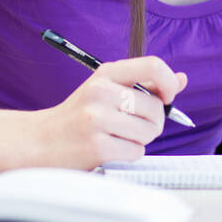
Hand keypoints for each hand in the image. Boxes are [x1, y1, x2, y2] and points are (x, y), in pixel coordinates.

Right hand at [33, 56, 187, 170]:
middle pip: (156, 108)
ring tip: (117, 137)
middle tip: (131, 126)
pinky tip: (109, 149)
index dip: (169, 83)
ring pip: (149, 132)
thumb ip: (144, 84)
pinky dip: (129, 154)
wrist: (40, 140)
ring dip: (140, 140)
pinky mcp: (97, 146)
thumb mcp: (107, 90)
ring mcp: (97, 119)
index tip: (167, 97)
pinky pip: (135, 152)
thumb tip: (181, 80)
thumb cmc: (79, 116)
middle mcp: (101, 92)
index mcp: (106, 73)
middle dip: (153, 122)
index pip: (153, 66)